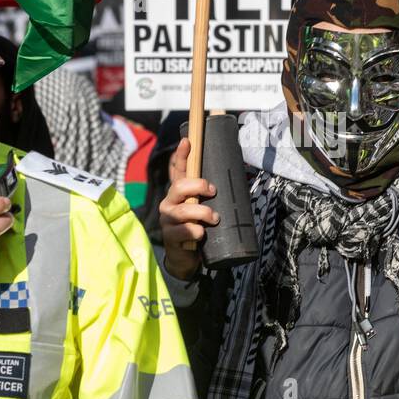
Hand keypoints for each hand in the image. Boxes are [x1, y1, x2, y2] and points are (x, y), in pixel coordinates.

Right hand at [159, 138, 217, 280]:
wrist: (187, 258)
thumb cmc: (197, 229)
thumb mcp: (203, 210)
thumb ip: (208, 198)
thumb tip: (230, 181)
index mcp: (179, 194)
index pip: (179, 171)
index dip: (182, 155)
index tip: (188, 140)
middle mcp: (170, 203)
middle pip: (179, 186)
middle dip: (198, 185)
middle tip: (213, 191)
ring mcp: (168, 220)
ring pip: (184, 210)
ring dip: (202, 213)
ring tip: (214, 218)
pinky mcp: (170, 237)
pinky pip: (185, 231)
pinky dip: (197, 232)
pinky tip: (202, 235)